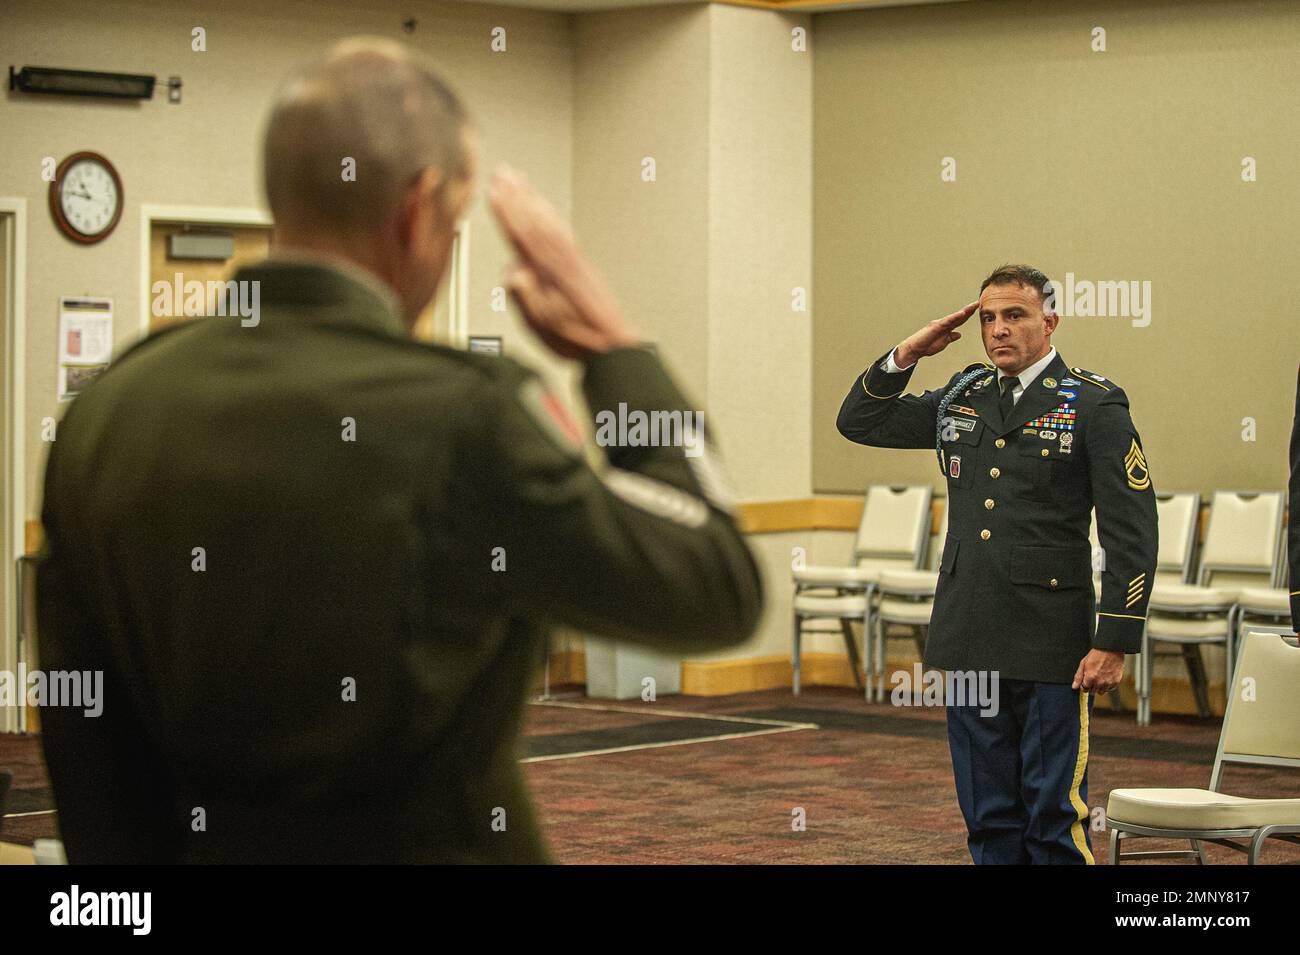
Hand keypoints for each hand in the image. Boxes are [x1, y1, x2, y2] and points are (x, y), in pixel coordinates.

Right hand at [488, 165, 637, 360]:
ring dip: (533, 198)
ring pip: (549, 221)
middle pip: (534, 220)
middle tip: (503, 172)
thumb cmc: (576, 338)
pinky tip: (546, 208)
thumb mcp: (542, 325)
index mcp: (549, 273)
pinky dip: (551, 214)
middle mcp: (562, 260)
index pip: (522, 235)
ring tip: (520, 180)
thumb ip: (525, 296)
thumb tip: (511, 272)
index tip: (493, 190)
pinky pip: (563, 230)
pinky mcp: (581, 263)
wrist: (613, 344)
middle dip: (517, 195)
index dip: (506, 212)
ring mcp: (573, 259)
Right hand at [894, 301, 978, 367]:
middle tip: (978, 303)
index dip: (968, 315)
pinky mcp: (935, 326)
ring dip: (965, 311)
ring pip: (955, 316)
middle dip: (969, 310)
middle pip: (959, 316)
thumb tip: (958, 334)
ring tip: (973, 306)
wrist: (915, 349)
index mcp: (946, 327)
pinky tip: (962, 313)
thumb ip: (951, 337)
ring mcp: (940, 324)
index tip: (977, 309)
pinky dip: (955, 317)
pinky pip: (947, 321)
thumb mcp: (943, 342)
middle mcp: (944, 323)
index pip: (960, 320)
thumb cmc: (926, 345)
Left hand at [1072, 649, 1124, 694]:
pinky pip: (1110, 689)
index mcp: (1090, 678)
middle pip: (1093, 692)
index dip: (1084, 684)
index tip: (1086, 680)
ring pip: (1102, 692)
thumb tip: (1074, 687)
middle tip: (1093, 678)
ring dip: (1099, 687)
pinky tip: (1106, 677)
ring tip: (1100, 677)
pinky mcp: (1116, 682)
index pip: (1084, 689)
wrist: (1111, 649)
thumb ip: (1078, 677)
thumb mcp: (1083, 663)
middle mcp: (1100, 682)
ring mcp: (1109, 683)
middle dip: (1091, 686)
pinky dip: (1108, 685)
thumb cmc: (1096, 655)